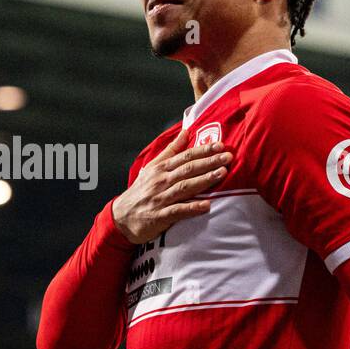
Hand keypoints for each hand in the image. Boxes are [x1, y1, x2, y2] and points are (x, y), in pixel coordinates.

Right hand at [111, 126, 231, 244]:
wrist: (121, 217)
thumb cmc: (141, 191)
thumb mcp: (152, 167)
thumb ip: (171, 150)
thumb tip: (186, 132)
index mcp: (161, 168)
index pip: (185, 156)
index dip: (203, 150)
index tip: (220, 145)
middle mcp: (161, 181)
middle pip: (188, 169)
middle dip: (209, 162)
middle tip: (228, 157)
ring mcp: (160, 198)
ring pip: (185, 187)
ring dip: (204, 180)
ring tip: (222, 174)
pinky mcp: (160, 216)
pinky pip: (177, 211)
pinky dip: (192, 208)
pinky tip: (207, 206)